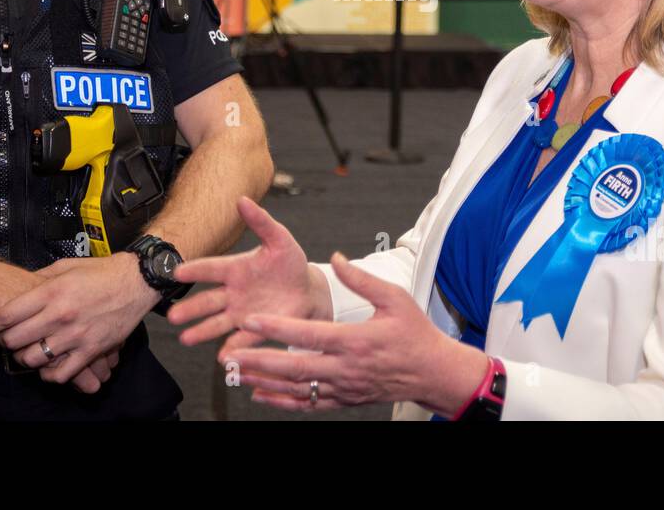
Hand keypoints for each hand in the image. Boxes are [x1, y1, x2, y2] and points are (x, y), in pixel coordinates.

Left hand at [0, 254, 155, 388]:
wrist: (137, 281)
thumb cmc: (102, 272)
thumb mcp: (66, 265)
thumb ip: (40, 278)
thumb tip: (21, 288)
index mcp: (52, 291)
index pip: (7, 315)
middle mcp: (61, 315)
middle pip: (14, 339)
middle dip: (3, 341)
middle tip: (6, 339)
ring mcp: (76, 335)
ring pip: (33, 359)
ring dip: (23, 357)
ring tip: (25, 351)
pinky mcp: (91, 349)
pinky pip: (61, 373)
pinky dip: (48, 374)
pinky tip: (47, 366)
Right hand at [168, 197, 317, 358]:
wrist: (308, 290)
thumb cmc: (290, 263)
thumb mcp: (279, 239)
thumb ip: (261, 222)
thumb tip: (242, 200)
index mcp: (236, 268)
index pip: (211, 269)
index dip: (195, 270)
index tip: (177, 272)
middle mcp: (234, 293)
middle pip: (208, 301)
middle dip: (191, 309)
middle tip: (173, 316)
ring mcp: (242, 312)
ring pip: (218, 323)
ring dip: (202, 331)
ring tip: (186, 339)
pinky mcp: (257, 329)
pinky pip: (243, 339)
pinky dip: (234, 347)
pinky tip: (223, 356)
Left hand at [226, 253, 486, 415]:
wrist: (433, 372)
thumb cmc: (415, 333)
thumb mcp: (395, 298)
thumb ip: (362, 279)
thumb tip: (337, 258)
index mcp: (356, 340)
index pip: (309, 334)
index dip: (277, 327)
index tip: (252, 319)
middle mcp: (346, 367)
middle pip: (295, 367)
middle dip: (259, 361)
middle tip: (230, 355)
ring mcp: (344, 388)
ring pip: (297, 389)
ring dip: (264, 382)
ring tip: (238, 373)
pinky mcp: (344, 400)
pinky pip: (308, 404)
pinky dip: (281, 401)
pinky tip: (260, 394)